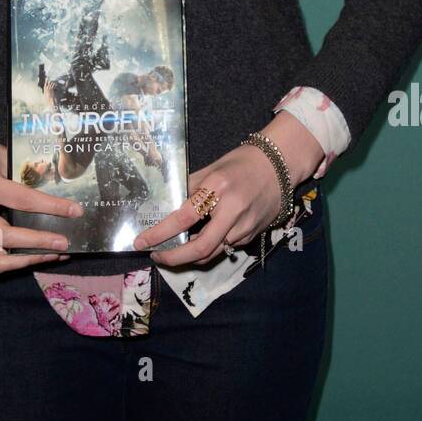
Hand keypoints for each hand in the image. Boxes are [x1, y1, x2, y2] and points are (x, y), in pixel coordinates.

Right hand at [0, 118, 83, 273]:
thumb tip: (55, 187)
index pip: (23, 201)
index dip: (52, 207)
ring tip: (53, 254)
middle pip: (8, 238)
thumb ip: (25, 173)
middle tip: (65, 243)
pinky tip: (37, 252)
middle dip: (39, 243)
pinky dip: (16, 258)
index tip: (75, 211)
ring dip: (26, 260)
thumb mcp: (2, 154)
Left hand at [130, 110, 323, 265]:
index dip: (159, 233)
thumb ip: (189, 188)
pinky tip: (198, 242)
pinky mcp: (253, 235)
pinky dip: (208, 248)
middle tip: (157, 256)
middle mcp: (233, 211)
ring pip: (212, 252)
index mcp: (218, 188)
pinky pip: (226, 247)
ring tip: (172, 250)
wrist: (280, 165)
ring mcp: (245, 226)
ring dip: (189, 256)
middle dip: (174, 258)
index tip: (141, 241)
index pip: (183, 217)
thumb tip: (165, 207)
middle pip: (200, 248)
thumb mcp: (211, 169)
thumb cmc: (241, 163)